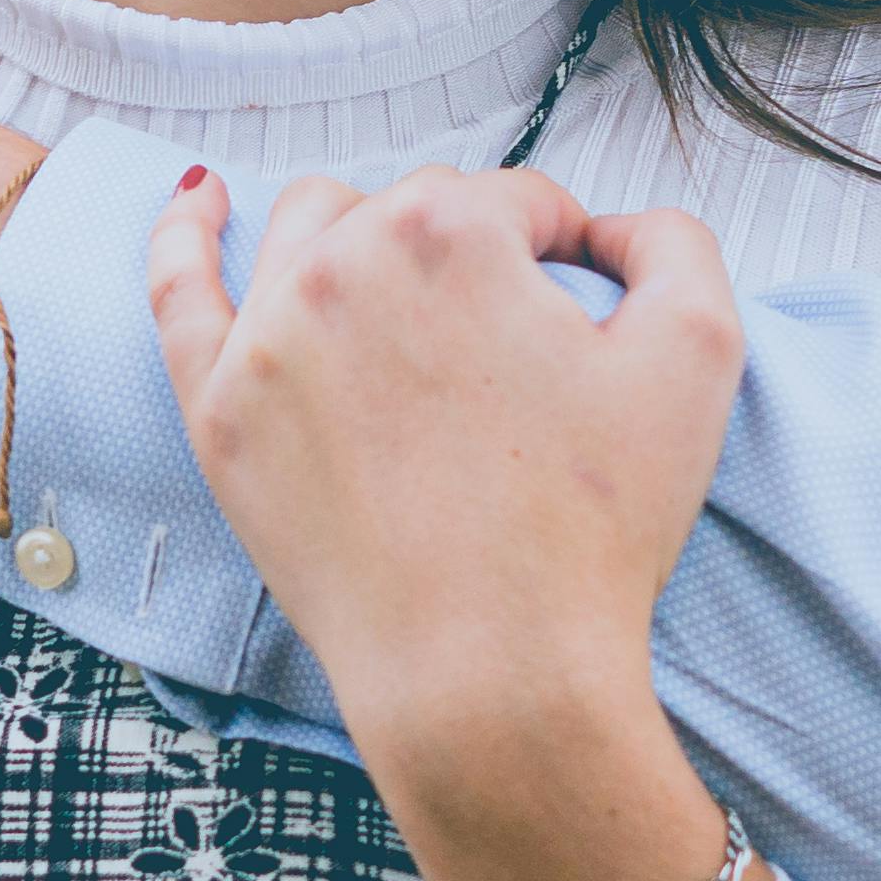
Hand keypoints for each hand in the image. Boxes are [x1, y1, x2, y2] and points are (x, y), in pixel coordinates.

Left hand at [147, 167, 766, 880]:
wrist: (491, 678)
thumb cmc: (593, 529)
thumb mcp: (700, 354)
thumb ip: (673, 244)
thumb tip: (617, 226)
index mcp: (450, 232)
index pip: (521, 201)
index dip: (568, 255)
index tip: (586, 329)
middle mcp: (342, 263)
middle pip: (419, 212)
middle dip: (474, 260)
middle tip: (516, 363)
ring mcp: (266, 337)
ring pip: (313, 229)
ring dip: (367, 240)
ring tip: (409, 301)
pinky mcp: (219, 411)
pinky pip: (180, 290)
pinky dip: (187, 234)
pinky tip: (202, 202)